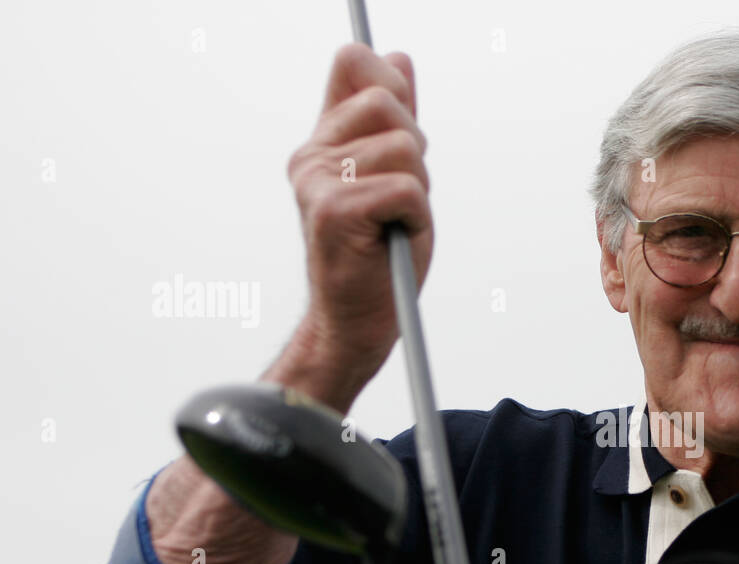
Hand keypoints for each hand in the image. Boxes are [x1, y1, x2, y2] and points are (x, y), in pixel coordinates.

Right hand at [287, 44, 432, 380]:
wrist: (358, 321)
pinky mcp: (333, 209)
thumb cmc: (379, 257)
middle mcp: (311, 155)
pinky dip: (417, 218)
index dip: (392, 86)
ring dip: (418, 190)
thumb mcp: (393, 177)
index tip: (401, 129)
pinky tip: (394, 239)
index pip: (353, 64)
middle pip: (388, 104)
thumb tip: (399, 59)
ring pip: (404, 148)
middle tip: (399, 198)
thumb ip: (393, 121)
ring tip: (394, 223)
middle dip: (415, 150)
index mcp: (322, 142)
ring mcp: (317, 181)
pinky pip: (406, 189)